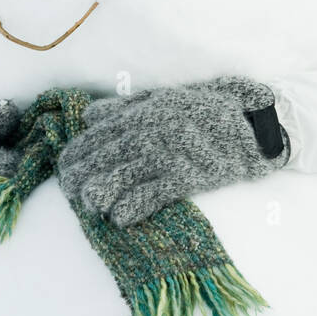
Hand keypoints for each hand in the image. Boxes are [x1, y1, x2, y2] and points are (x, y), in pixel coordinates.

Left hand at [57, 76, 289, 227]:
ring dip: (99, 195)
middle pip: (102, 157)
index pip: (97, 133)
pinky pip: (149, 196)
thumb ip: (127, 105)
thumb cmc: (207, 110)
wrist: (252, 125)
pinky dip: (130, 209)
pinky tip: (118, 217)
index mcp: (144, 111)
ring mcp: (167, 154)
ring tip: (91, 205)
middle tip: (70, 191)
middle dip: (80, 177)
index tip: (64, 167)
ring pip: (119, 178)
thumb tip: (90, 115)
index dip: (77, 152)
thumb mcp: (165, 97)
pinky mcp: (185, 177)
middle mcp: (150, 131)